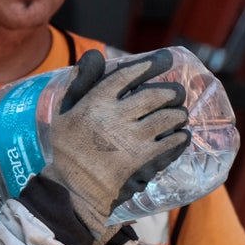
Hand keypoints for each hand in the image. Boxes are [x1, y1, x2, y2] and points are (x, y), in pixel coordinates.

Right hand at [41, 49, 189, 244]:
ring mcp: (131, 140)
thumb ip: (81, 81)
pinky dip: (179, 137)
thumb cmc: (66, 147)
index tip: (164, 59)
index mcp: (95, 102)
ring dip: (178, 114)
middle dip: (171, 92)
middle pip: (156, 95)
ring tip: (179, 115)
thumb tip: (95, 54)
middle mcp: (115, 118)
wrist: (70, 190)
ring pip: (169, 117)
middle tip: (176, 94)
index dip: (150, 65)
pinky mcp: (143, 162)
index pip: (129, 74)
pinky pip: (171, 143)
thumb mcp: (64, 111)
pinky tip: (180, 136)